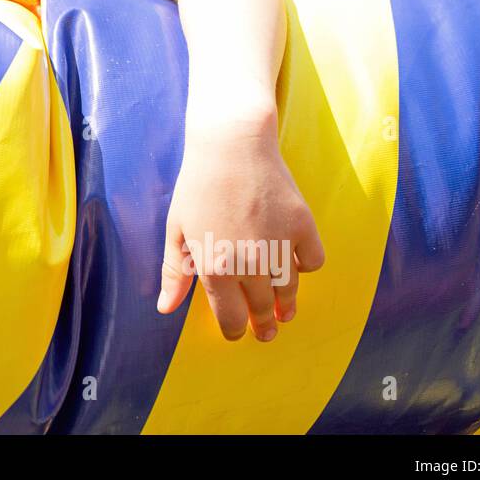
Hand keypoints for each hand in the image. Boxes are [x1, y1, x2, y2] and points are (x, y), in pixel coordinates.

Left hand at [156, 114, 323, 341]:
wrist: (231, 145)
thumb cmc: (197, 187)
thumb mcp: (177, 230)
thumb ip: (174, 273)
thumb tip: (165, 308)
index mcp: (215, 268)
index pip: (230, 319)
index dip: (233, 331)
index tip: (235, 333)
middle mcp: (250, 263)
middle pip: (262, 310)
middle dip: (262, 326)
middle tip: (265, 333)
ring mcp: (280, 246)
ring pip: (289, 291)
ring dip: (286, 306)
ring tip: (284, 313)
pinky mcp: (303, 226)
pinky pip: (313, 262)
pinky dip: (306, 267)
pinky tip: (297, 267)